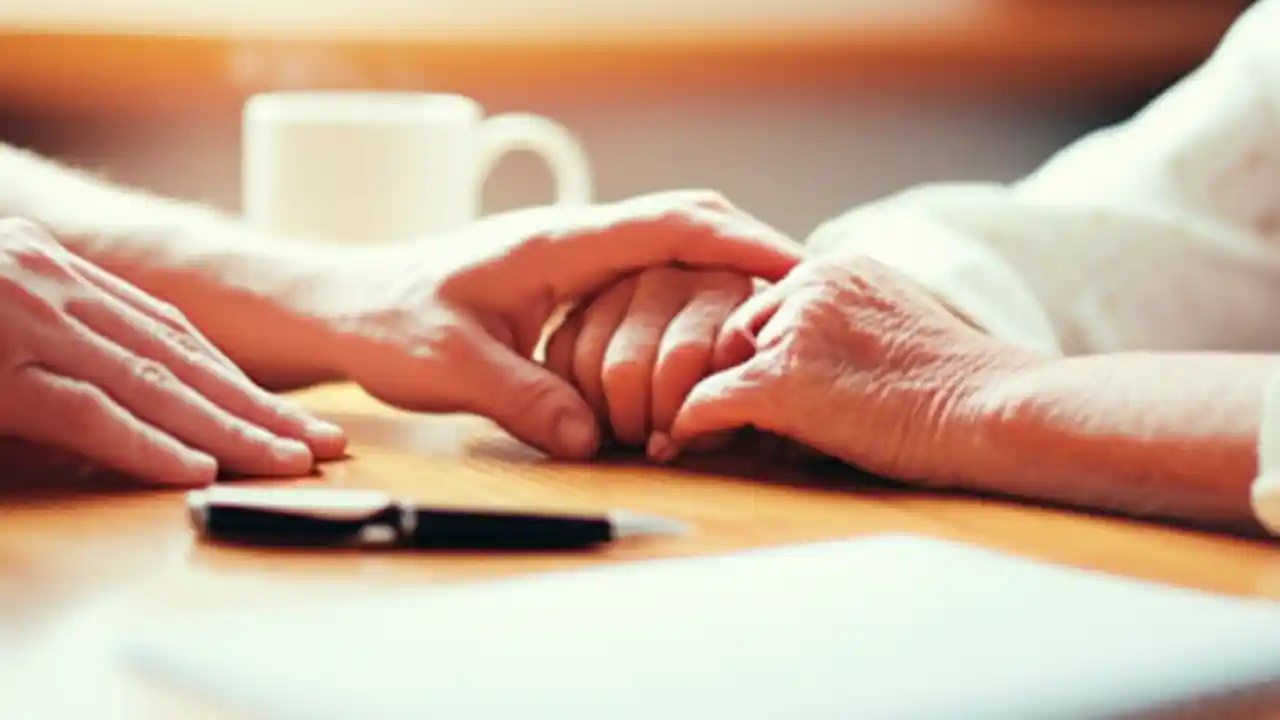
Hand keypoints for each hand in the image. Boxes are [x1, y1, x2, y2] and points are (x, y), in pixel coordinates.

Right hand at [0, 219, 344, 485]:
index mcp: (51, 270)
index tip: (284, 413)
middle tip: (325, 441)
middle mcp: (49, 282)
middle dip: (259, 406)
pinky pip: (88, 413)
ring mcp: (24, 320)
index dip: (232, 377)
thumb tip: (103, 399)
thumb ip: (44, 353)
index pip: (165, 330)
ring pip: (153, 384)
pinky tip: (201, 470)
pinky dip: (149, 444)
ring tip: (292, 463)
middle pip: (179, 356)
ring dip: (229, 430)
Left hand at [318, 190, 799, 459]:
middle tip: (805, 288)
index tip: (797, 268)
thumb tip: (590, 441)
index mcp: (559, 244)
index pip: (671, 225)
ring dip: (721, 267)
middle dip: (749, 248)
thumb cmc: (388, 322)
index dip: (740, 244)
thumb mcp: (448, 366)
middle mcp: (575, 240)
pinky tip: (705, 324)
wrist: (346, 303)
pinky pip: (643, 273)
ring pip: (669, 244)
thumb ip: (522, 397)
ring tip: (772, 307)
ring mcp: (572, 256)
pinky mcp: (564, 280)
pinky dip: (686, 289)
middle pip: (686, 221)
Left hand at [669, 251, 1041, 484]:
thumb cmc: (963, 392)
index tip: (749, 389)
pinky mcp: (780, 381)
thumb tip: (801, 378)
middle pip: (732, 329)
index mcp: (839, 268)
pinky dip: (689, 426)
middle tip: (714, 417)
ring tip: (700, 435)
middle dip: (725, 373)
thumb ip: (845, 334)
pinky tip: (682, 445)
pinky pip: (705, 402)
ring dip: (709, 400)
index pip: (766, 306)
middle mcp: (809, 284)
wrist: (996, 412)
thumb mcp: (897, 333)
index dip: (754, 353)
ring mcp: (793, 329)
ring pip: (714, 362)